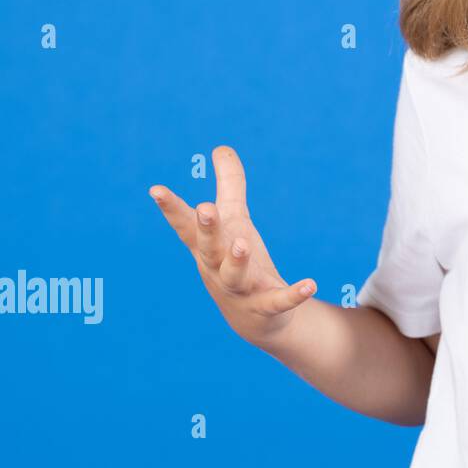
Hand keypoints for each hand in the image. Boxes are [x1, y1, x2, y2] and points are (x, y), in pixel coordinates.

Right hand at [149, 146, 315, 348]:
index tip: (156, 189)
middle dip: (207, 229)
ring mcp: (241, 288)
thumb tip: (221, 147)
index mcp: (208, 246)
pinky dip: (293, 294)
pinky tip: (310, 284)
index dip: (171, 208)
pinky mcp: (266, 305)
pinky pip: (279, 301)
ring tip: (243, 243)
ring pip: (234, 274)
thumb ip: (229, 185)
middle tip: (205, 209)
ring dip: (237, 259)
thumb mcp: (234, 220)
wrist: (251, 319)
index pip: (186, 225)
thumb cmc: (234, 260)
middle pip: (209, 247)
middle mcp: (218, 267)